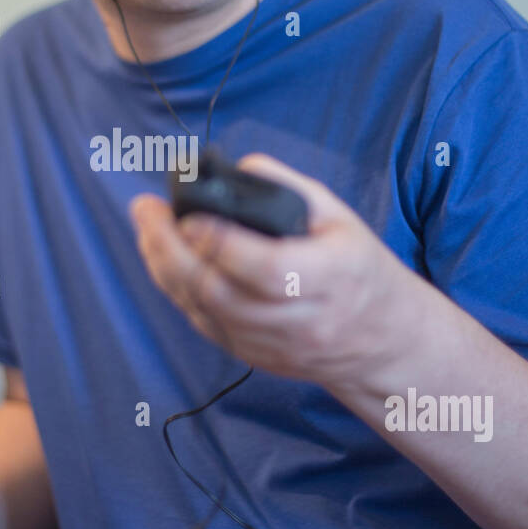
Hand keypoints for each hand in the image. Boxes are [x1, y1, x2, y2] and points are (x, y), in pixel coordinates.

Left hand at [129, 153, 421, 394]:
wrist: (381, 339)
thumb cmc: (358, 267)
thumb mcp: (341, 217)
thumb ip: (289, 188)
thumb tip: (234, 171)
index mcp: (331, 278)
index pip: (266, 268)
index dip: (220, 242)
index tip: (187, 214)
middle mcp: (301, 320)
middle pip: (221, 293)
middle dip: (173, 250)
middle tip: (146, 212)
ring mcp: (274, 346)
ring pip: (204, 311)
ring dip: (166, 268)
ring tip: (146, 228)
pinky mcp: (253, 357)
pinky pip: (204, 324)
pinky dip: (176, 290)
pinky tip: (162, 259)